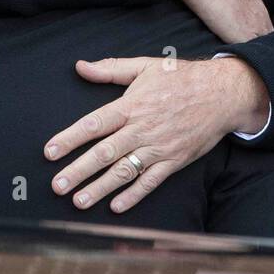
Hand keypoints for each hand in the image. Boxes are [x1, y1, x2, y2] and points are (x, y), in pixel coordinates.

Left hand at [43, 55, 270, 212]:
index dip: (69, 138)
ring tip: (79, 201)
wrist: (223, 94)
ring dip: (100, 188)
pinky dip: (133, 195)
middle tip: (57, 185)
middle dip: (78, 171)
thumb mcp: (146, 66)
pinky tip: (116, 206)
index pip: (94, 124)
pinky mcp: (174, 160)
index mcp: (131, 106)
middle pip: (104, 153)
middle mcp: (142, 129)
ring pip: (124, 171)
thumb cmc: (182, 78)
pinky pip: (151, 181)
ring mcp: (158, 147)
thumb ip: (112, 68)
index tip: (50, 152)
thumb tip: (81, 66)